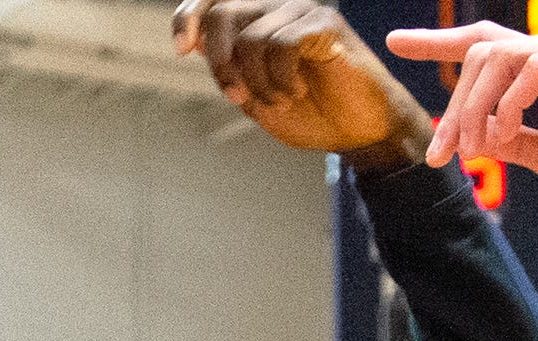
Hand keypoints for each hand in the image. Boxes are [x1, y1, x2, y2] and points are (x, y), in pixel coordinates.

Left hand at [176, 1, 430, 163]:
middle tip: (236, 97)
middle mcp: (277, 7)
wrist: (356, 131)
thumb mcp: (253, 96)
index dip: (187, 17)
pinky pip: (282, 43)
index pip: (212, 0)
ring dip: (257, 82)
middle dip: (219, 64)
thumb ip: (226, 68)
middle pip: (223, 14)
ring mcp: (303, 11)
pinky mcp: (326, 23)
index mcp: (256, 21)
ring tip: (279, 101)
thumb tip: (193, 41)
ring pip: (251, 37)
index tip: (182, 50)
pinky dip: (281, 78)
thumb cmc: (308, 113)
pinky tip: (295, 92)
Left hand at [390, 22, 537, 227]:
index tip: (397, 42)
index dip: (441, 42)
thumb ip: (514, 141)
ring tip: (476, 150)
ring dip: (474, 108)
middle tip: (443, 155)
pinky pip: (534, 68)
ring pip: (500, 57)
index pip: (489, 45)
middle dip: (452, 105)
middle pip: (483, 52)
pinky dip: (507, 103)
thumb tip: (473, 134)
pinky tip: (504, 134)